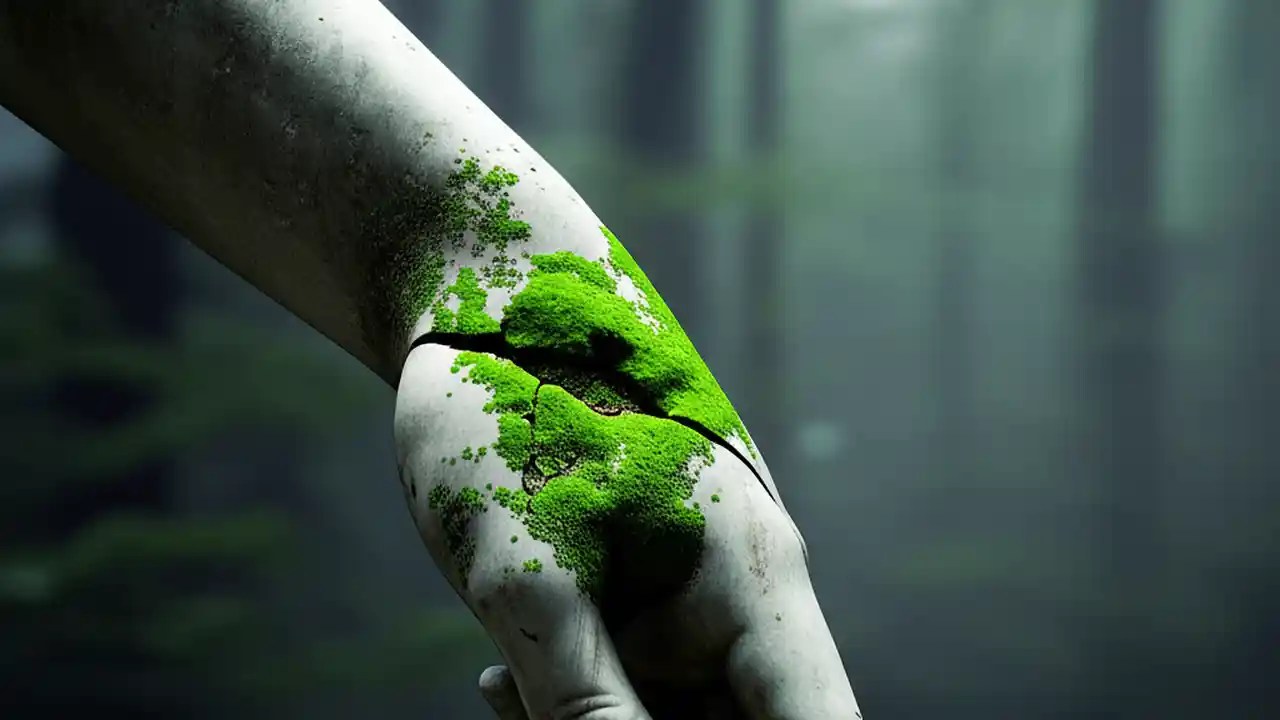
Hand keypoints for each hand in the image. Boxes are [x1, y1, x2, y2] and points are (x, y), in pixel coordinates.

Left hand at [394, 343, 862, 719]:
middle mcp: (742, 606)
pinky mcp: (642, 611)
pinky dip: (571, 711)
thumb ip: (585, 705)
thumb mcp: (528, 574)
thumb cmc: (508, 414)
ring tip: (509, 686)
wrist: (479, 319)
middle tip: (540, 714)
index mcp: (756, 581)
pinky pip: (628, 700)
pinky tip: (503, 680)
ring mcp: (692, 611)